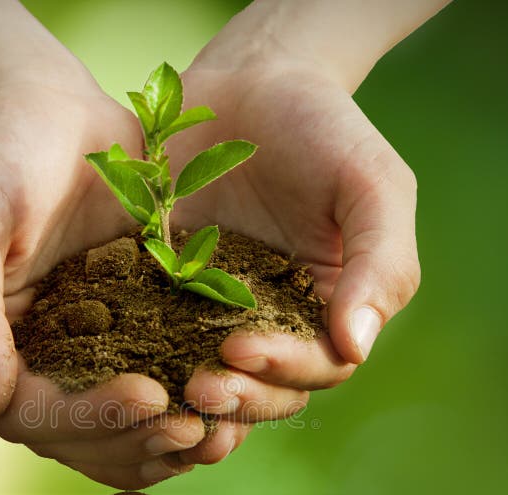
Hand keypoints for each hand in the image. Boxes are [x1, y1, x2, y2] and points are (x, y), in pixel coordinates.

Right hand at [0, 71, 246, 489]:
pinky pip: (151, 400)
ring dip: (163, 446)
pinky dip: (183, 415)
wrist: (50, 114)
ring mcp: (78, 360)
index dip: (87, 419)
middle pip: (78, 441)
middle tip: (193, 430)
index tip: (148, 396)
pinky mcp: (123, 343)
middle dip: (136, 441)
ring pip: (117, 436)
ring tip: (215, 435)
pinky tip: (225, 417)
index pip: (30, 415)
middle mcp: (28, 369)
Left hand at [171, 60, 419, 421]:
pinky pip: (161, 345)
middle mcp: (278, 324)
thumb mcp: (371, 186)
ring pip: (217, 379)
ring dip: (198, 397)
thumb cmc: (322, 130)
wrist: (247, 84)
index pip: (320, 365)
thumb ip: (381, 265)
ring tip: (170, 390)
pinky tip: (126, 376)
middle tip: (199, 389)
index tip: (240, 347)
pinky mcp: (170, 298)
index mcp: (330, 309)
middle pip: (267, 389)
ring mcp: (221, 316)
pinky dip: (151, 370)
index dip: (284, 368)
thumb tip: (355, 348)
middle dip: (238, 396)